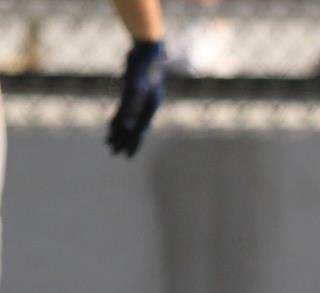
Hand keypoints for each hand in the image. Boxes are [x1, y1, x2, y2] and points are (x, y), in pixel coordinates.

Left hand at [106, 40, 166, 157]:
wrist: (147, 49)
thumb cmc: (144, 68)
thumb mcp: (135, 88)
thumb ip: (130, 108)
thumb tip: (124, 127)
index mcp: (150, 108)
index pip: (139, 131)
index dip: (132, 144)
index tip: (124, 156)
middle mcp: (147, 106)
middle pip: (135, 128)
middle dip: (125, 141)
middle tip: (114, 153)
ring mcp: (141, 98)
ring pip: (128, 119)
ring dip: (119, 131)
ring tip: (110, 141)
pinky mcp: (132, 90)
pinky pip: (125, 109)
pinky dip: (118, 117)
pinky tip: (112, 123)